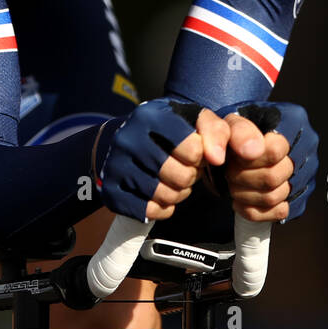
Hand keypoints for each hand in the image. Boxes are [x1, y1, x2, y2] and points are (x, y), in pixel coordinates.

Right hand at [94, 100, 232, 221]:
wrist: (121, 140)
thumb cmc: (165, 130)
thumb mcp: (192, 118)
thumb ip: (215, 131)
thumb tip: (217, 159)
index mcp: (150, 116)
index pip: (193, 150)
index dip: (200, 156)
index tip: (193, 152)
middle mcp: (129, 140)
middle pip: (182, 177)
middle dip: (190, 176)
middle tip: (184, 168)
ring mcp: (116, 166)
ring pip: (166, 196)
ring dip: (177, 193)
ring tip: (172, 180)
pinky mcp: (110, 191)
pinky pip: (150, 211)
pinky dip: (162, 207)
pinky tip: (159, 193)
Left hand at [217, 102, 318, 223]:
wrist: (238, 144)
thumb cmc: (235, 131)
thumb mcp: (226, 122)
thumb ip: (233, 131)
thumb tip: (251, 151)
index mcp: (293, 121)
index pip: (273, 152)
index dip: (246, 158)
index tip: (233, 155)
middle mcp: (307, 147)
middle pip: (272, 178)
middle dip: (242, 176)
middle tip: (228, 170)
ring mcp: (307, 173)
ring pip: (274, 197)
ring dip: (244, 193)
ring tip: (233, 181)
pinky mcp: (300, 197)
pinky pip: (277, 212)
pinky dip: (253, 208)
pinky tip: (242, 196)